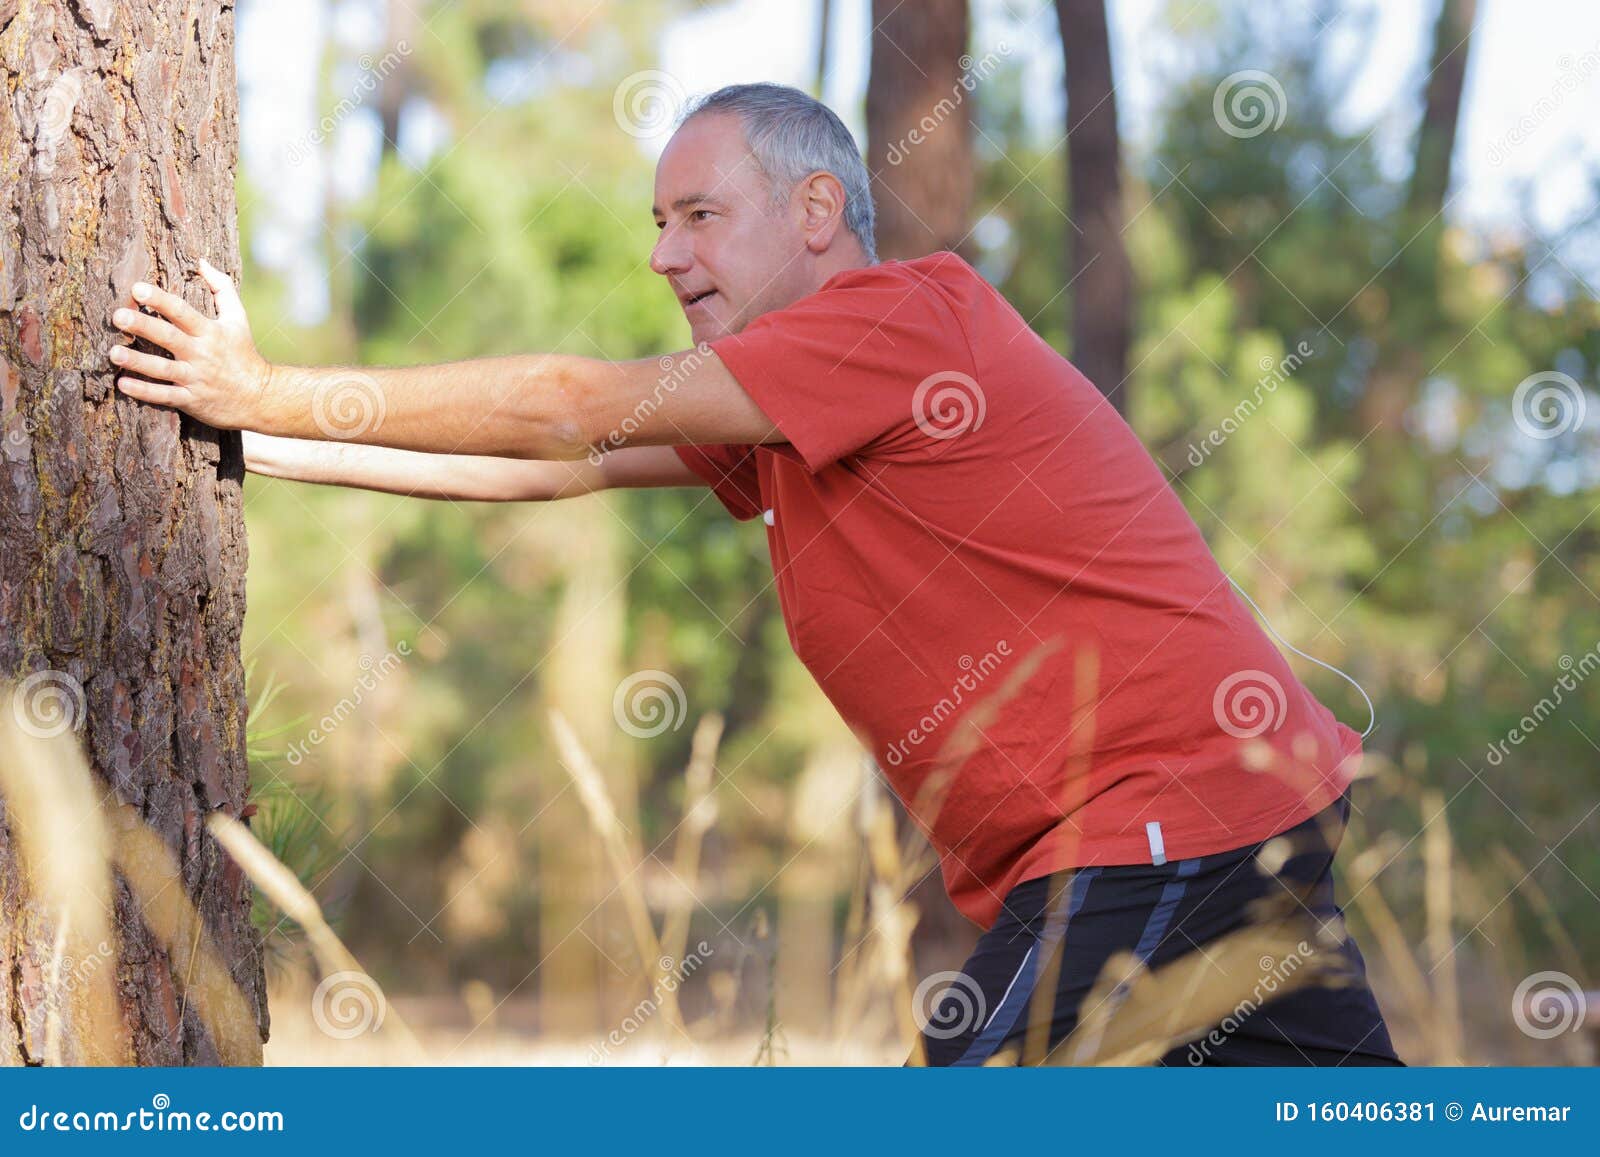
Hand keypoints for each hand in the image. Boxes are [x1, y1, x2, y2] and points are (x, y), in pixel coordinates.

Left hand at [110, 258, 272, 430]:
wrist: (260, 397)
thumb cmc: (244, 353)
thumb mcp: (239, 318)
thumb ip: (222, 288)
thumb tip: (202, 262)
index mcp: (211, 332)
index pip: (183, 312)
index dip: (160, 299)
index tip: (137, 288)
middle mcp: (201, 354)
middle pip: (168, 338)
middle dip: (142, 326)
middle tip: (118, 316)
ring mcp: (196, 379)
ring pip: (162, 369)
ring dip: (137, 362)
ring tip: (113, 353)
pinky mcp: (191, 400)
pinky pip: (165, 396)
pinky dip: (144, 392)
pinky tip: (122, 384)